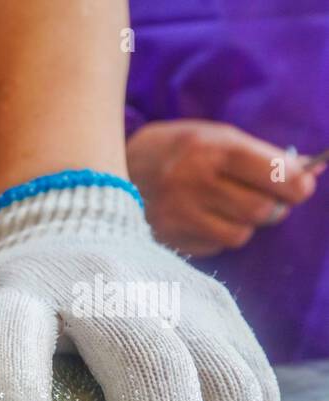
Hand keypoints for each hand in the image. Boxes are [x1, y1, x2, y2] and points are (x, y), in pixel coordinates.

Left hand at [0, 184, 279, 400]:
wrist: (67, 232)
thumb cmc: (2, 312)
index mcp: (15, 293)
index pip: (8, 331)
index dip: (9, 389)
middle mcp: (100, 283)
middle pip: (149, 367)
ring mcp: (173, 292)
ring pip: (226, 381)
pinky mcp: (222, 312)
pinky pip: (255, 386)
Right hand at [128, 120, 319, 256]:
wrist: (108, 170)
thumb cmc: (175, 150)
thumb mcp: (215, 137)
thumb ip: (260, 156)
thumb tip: (310, 172)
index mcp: (211, 150)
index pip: (274, 174)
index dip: (297, 185)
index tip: (302, 188)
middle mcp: (193, 182)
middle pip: (262, 210)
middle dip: (272, 208)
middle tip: (266, 201)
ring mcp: (177, 214)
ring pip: (239, 235)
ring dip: (243, 225)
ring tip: (227, 209)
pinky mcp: (165, 238)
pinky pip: (213, 247)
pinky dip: (216, 236)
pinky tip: (201, 220)